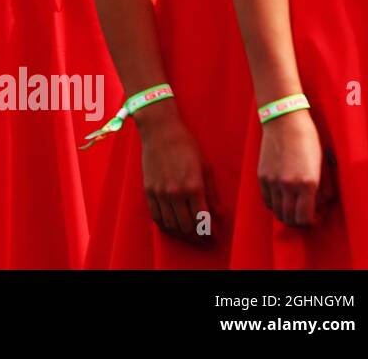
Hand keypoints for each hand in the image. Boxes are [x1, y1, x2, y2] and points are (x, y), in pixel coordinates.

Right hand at [137, 107, 211, 240]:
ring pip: (171, 225)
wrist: (159, 130)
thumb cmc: (186, 145)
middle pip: (187, 226)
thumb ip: (212, 192)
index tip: (213, 235)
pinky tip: (171, 226)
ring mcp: (160, 192)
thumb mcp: (206, 167)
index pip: (203, 219)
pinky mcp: (148, 190)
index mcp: (194, 186)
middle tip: (203, 238)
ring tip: (189, 233)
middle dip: (197, 236)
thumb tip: (219, 213)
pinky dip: (164, 225)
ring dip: (181, 233)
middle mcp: (176, 193)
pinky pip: (155, 216)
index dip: (209, 232)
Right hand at [257, 108, 333, 227]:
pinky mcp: (261, 176)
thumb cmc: (308, 140)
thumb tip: (321, 207)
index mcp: (308, 183)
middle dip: (299, 221)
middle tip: (306, 214)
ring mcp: (272, 181)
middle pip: (289, 219)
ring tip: (294, 205)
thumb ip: (325, 190)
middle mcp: (288, 185)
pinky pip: (267, 200)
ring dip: (287, 213)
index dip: (312, 222)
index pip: (305, 218)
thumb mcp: (324, 165)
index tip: (316, 217)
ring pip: (277, 212)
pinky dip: (275, 204)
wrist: (284, 120)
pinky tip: (283, 196)